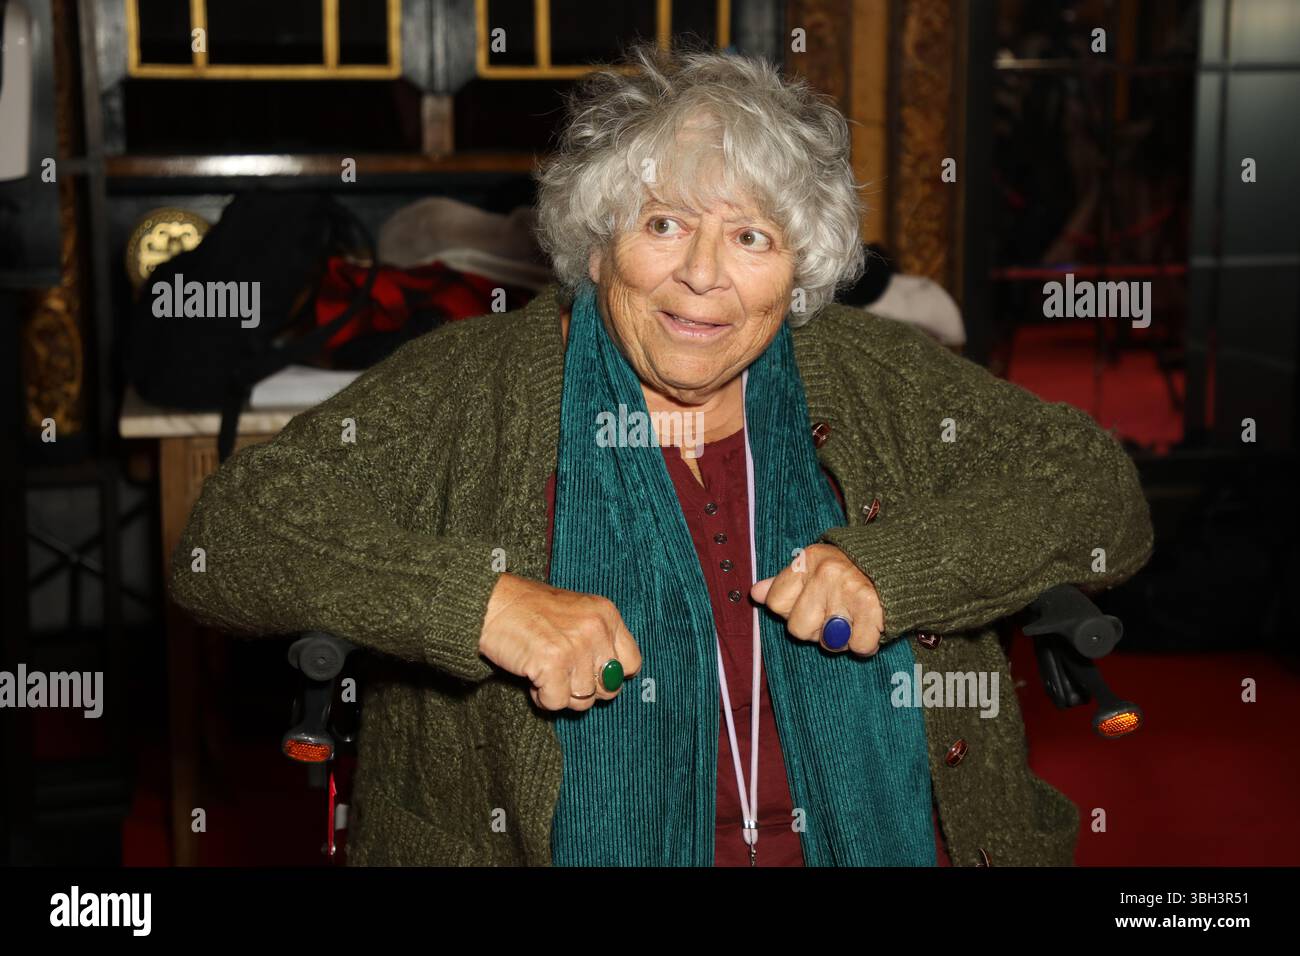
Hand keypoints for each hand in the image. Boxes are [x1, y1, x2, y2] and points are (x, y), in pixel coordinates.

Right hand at [478, 573, 642, 711]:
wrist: (489, 602)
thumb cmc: (528, 610)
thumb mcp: (575, 613)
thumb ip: (598, 640)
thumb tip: (612, 681)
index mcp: (606, 614)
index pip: (632, 663)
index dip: (610, 675)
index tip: (590, 674)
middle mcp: (596, 629)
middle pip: (609, 687)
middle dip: (584, 688)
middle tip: (560, 673)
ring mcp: (576, 647)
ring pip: (583, 700)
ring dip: (560, 692)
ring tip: (542, 669)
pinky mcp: (552, 664)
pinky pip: (557, 702)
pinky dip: (542, 697)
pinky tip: (531, 676)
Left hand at [750, 544, 884, 655]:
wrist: (903, 564)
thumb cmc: (853, 570)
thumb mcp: (815, 566)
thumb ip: (785, 582)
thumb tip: (755, 593)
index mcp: (808, 560)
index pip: (775, 603)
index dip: (792, 610)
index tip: (811, 603)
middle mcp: (826, 572)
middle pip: (797, 628)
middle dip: (816, 630)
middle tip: (835, 614)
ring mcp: (849, 589)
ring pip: (826, 641)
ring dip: (841, 639)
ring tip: (853, 620)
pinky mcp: (873, 608)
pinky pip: (857, 647)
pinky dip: (866, 643)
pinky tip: (870, 625)